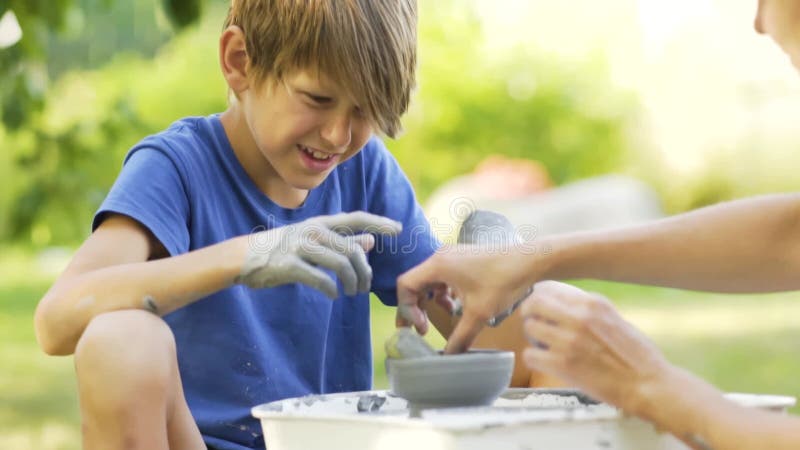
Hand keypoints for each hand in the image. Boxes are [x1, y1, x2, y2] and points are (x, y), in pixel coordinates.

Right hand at [235, 212, 401, 297]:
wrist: (244, 257)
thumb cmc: (282, 249)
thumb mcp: (312, 240)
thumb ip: (341, 241)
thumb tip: (371, 240)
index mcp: (319, 224)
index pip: (356, 218)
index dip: (379, 222)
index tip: (398, 229)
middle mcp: (312, 231)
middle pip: (352, 249)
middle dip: (364, 271)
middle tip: (365, 287)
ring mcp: (300, 247)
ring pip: (341, 265)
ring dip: (352, 282)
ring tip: (351, 293)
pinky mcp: (290, 266)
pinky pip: (321, 280)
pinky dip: (332, 290)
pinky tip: (333, 295)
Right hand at [396, 244, 538, 353]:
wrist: (529, 261)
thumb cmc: (503, 281)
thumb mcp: (479, 314)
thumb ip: (460, 337)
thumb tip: (448, 358)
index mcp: (438, 265)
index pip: (405, 285)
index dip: (407, 309)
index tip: (422, 328)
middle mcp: (440, 257)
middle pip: (414, 283)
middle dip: (414, 308)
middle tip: (419, 331)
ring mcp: (451, 256)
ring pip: (428, 281)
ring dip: (429, 301)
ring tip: (439, 319)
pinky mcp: (462, 259)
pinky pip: (442, 277)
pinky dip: (442, 293)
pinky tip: (455, 307)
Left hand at [520, 281, 670, 413]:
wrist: (648, 385)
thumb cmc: (637, 356)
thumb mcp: (616, 319)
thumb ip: (590, 310)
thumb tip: (566, 303)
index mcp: (593, 304)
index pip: (549, 288)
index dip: (539, 296)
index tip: (538, 304)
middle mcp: (579, 318)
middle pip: (534, 303)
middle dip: (530, 312)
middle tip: (534, 322)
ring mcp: (569, 341)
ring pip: (530, 328)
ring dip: (533, 337)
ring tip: (544, 344)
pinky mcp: (563, 365)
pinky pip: (530, 355)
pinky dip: (535, 358)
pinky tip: (546, 361)